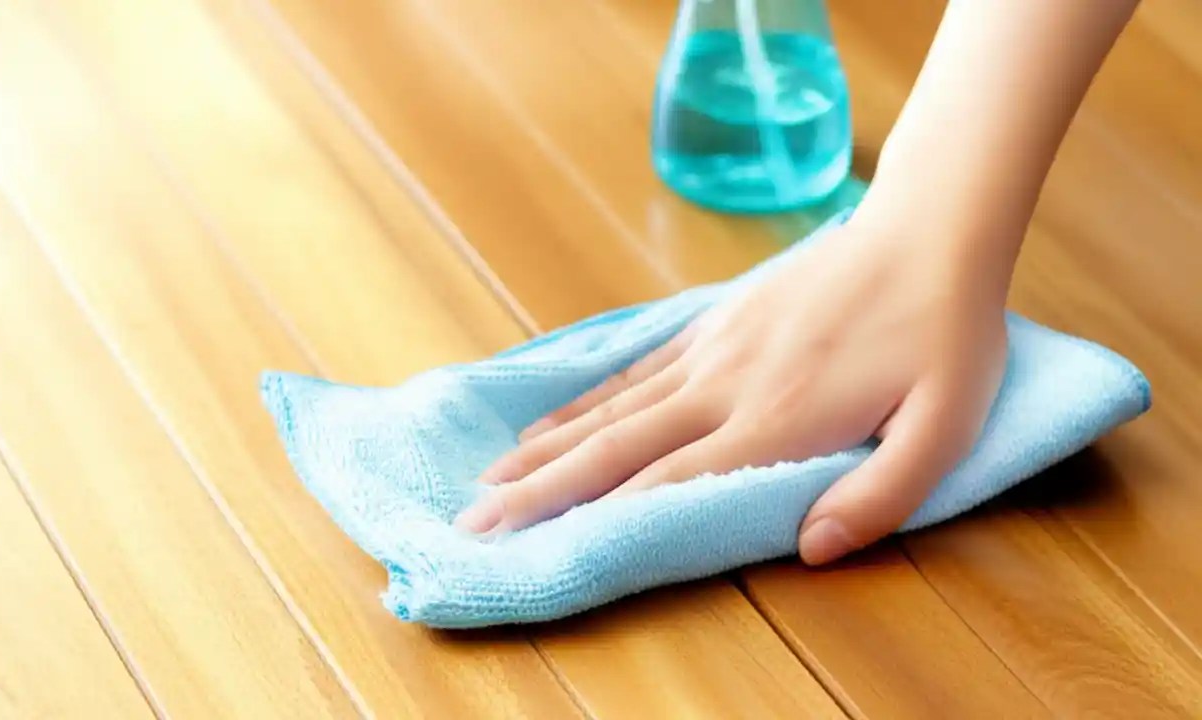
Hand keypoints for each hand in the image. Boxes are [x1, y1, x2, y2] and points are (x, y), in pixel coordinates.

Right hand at [454, 214, 1009, 563]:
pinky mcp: (710, 325)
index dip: (593, 517)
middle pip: (614, 448)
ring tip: (489, 479)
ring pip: (610, 410)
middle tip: (475, 520)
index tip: (528, 542)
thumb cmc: (944, 339)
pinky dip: (582, 403)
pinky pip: (632, 372)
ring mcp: (708, 351)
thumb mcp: (942, 427)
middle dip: (540, 490)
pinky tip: (550, 423)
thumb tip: (811, 549)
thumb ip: (879, 496)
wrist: (927, 234)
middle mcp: (723, 388)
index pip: (666, 482)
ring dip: (545, 449)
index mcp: (774, 422)